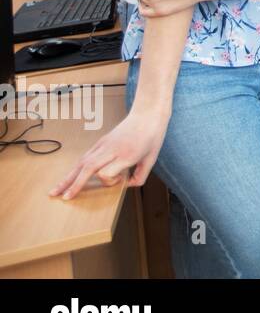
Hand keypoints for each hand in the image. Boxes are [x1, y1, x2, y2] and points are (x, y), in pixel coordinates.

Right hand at [49, 109, 167, 199]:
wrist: (147, 114)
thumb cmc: (152, 136)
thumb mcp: (152, 159)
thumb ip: (140, 176)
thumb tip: (126, 186)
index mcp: (125, 155)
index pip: (106, 173)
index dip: (110, 182)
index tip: (122, 179)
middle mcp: (111, 149)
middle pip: (88, 167)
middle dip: (75, 184)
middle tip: (64, 198)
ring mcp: (103, 144)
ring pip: (81, 162)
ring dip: (67, 178)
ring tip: (55, 191)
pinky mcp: (100, 142)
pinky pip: (84, 157)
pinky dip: (74, 169)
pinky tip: (67, 178)